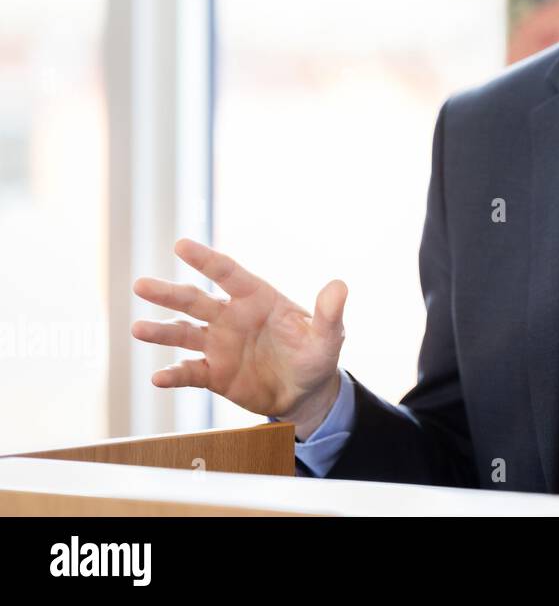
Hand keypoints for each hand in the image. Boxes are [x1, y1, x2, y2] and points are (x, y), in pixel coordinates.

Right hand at [130, 239, 347, 434]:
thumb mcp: (328, 337)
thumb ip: (329, 313)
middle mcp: (231, 317)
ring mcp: (219, 345)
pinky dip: (174, 375)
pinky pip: (189, 373)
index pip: (228, 273)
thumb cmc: (316, 356)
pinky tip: (159, 378)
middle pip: (195, 300)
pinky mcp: (214, 375)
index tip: (180, 244)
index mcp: (257, 298)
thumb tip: (339, 286)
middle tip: (141, 284)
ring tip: (138, 329)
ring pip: (183, 334)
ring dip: (161, 332)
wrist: (306, 393)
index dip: (206, 259)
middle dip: (168, 293)